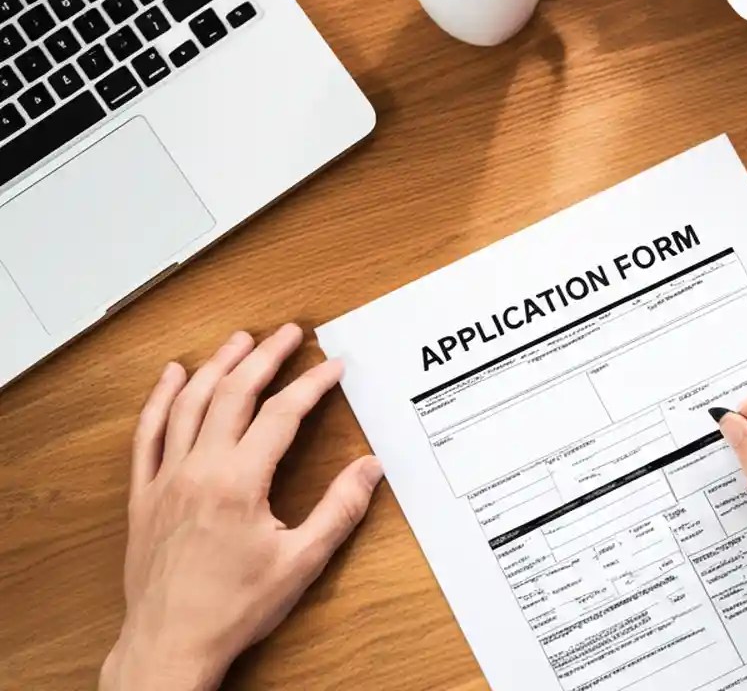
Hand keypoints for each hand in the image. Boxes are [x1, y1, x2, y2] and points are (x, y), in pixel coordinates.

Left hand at [100, 324, 383, 690]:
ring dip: (217, 366)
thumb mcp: (302, 562)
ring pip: (189, 404)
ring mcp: (167, 479)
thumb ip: (340, 510)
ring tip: (239, 341)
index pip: (282, 414)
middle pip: (234, 394)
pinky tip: (172, 377)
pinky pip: (147, 434)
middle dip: (265, 357)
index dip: (311, 384)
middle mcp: (199, 470)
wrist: (171, 644)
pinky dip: (159, 400)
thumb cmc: (234, 609)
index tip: (332, 367)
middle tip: (288, 333)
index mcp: (239, 482)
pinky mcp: (144, 495)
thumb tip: (370, 469)